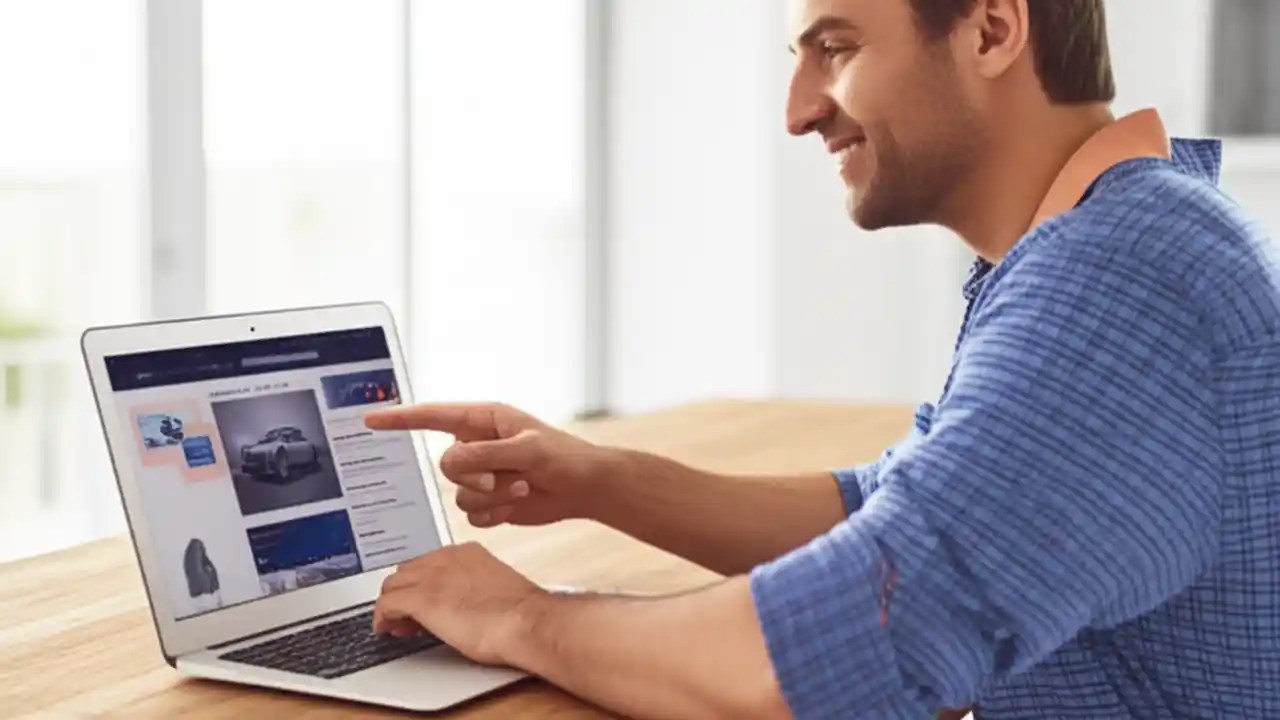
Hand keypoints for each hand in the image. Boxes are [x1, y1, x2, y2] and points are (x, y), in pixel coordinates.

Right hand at [365, 402, 621, 528]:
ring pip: (459, 494)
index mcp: (483, 420)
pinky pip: (472, 514)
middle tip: (507, 478)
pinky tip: (518, 505)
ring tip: (523, 488)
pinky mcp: (489, 500)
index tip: (371, 419)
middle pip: (446, 465)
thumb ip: (486, 454)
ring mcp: (481, 474)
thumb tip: (451, 461)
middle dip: (475, 477)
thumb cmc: (564, 457)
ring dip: (492, 497)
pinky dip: (495, 513)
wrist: (584, 488)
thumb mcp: (527, 449)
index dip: (400, 419)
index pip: (432, 416)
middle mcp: (477, 445)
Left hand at [372, 542, 543, 666]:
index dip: (420, 585)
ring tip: (400, 627)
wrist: (527, 622)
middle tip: (409, 619)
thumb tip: (464, 604)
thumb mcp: (495, 587)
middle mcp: (446, 558)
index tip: (422, 603)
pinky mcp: (422, 599)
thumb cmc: (522, 613)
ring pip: (392, 585)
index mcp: (466, 553)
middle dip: (404, 594)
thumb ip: (474, 588)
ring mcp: (432, 577)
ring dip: (392, 606)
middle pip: (406, 572)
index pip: (427, 563)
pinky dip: (382, 619)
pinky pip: (386, 605)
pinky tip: (386, 631)